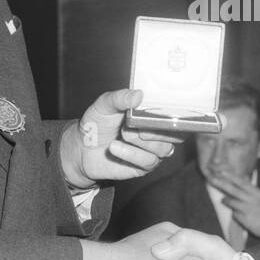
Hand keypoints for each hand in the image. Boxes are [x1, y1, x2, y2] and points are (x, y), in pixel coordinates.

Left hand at [60, 88, 181, 188]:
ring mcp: (152, 149)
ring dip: (143, 142)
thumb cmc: (97, 123)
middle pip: (177, 133)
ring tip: (123, 135)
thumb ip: (120, 98)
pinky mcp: (144, 165)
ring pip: (164, 148)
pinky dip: (131, 154)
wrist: (82, 147)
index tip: (161, 111)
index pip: (175, 112)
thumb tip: (139, 94)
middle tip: (139, 127)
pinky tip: (115, 147)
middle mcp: (157, 131)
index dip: (174, 113)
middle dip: (160, 130)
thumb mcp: (105, 105)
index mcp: (153, 113)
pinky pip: (148, 161)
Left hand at [207, 170, 259, 241]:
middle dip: (222, 184)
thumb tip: (243, 179)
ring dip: (226, 200)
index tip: (222, 171)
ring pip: (231, 202)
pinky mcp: (243, 218)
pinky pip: (234, 214)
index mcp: (257, 193)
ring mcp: (247, 209)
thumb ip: (251, 190)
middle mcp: (251, 199)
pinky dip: (235, 214)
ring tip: (223, 200)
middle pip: (234, 190)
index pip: (242, 182)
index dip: (231, 176)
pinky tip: (241, 215)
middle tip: (212, 179)